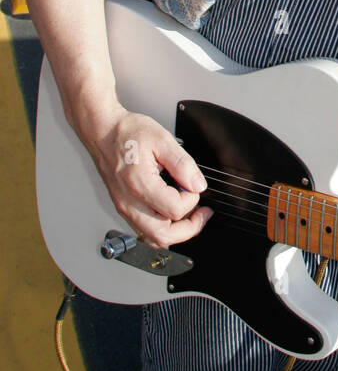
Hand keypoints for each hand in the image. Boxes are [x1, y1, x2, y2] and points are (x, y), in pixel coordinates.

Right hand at [82, 107, 212, 248]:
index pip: (175, 210)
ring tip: (190, 215)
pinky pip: (144, 230)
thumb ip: (182, 164)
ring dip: (176, 232)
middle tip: (202, 214)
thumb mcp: (162, 140)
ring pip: (153, 238)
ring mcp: (124, 208)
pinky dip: (162, 228)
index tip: (193, 186)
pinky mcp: (123, 207)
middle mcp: (129, 202)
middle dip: (189, 229)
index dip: (192, 199)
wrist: (102, 132)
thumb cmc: (127, 133)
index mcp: (140, 185)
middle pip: (163, 236)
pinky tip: (171, 213)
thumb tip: (198, 185)